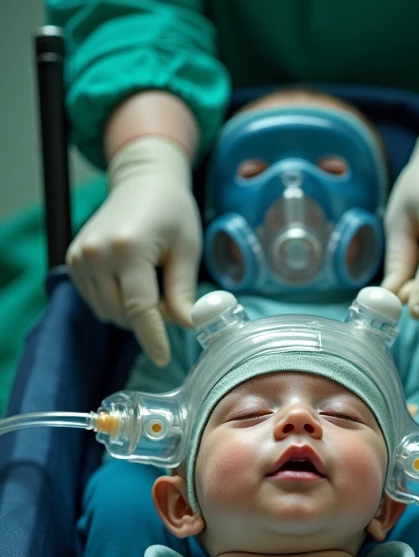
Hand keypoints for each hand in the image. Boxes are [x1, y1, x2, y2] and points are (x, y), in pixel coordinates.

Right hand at [67, 136, 201, 365]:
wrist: (142, 181)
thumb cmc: (171, 212)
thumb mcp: (187, 250)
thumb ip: (184, 293)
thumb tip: (190, 328)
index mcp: (128, 249)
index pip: (139, 310)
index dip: (154, 338)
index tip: (163, 359)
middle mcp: (96, 254)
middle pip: (124, 315)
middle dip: (149, 316)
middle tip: (167, 288)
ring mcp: (80, 258)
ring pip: (109, 313)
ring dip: (131, 310)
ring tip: (147, 277)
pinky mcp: (73, 261)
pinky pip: (97, 301)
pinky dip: (116, 300)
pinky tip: (129, 276)